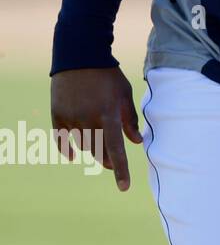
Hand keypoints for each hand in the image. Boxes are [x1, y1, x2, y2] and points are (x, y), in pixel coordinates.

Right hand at [50, 67, 142, 191]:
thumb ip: (130, 120)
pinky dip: (69, 148)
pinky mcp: (57, 116)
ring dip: (92, 148)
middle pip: (98, 152)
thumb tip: (137, 142)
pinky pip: (63, 140)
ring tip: (98, 143)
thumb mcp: (125, 95)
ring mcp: (70, 118)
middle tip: (112, 162)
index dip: (120, 170)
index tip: (124, 187)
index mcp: (108, 114)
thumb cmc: (108, 76)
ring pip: (82, 146)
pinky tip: (73, 154)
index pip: (116, 149)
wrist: (79, 57)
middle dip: (107, 160)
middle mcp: (88, 119)